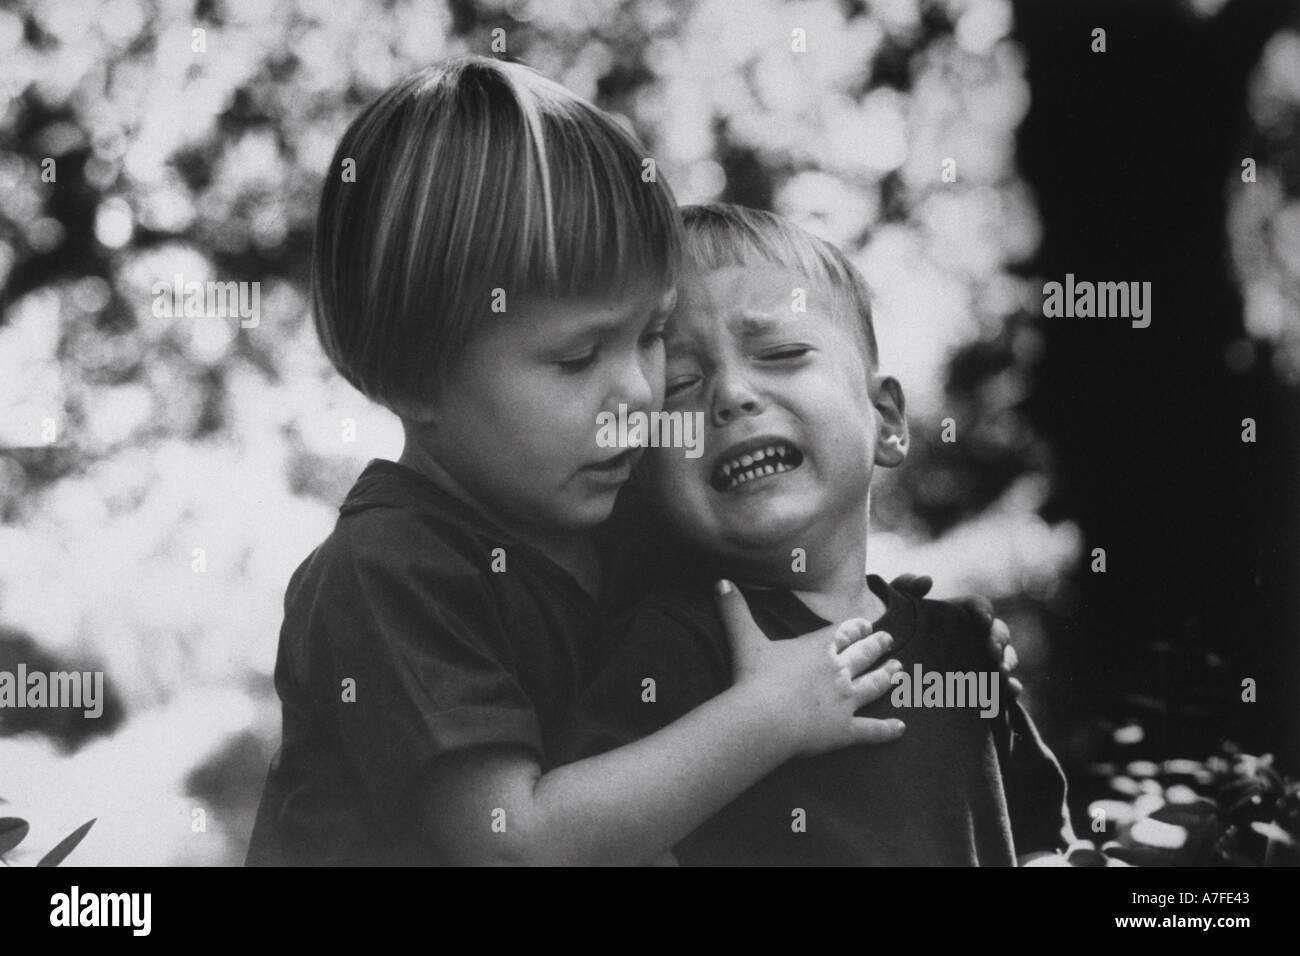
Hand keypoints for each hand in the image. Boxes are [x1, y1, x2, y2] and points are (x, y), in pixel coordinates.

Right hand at [716, 579, 904, 755]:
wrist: (763, 718)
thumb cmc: (753, 678)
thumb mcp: (743, 639)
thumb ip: (734, 609)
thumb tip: (720, 580)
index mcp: (818, 647)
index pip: (845, 632)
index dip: (857, 628)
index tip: (867, 625)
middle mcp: (838, 670)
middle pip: (864, 655)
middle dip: (878, 646)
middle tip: (890, 641)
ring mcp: (845, 701)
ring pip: (874, 686)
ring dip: (888, 677)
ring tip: (899, 671)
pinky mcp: (845, 730)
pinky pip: (872, 730)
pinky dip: (888, 730)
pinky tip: (901, 727)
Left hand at [889, 574, 1021, 697]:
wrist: (887, 663)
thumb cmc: (893, 626)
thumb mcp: (894, 604)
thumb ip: (905, 586)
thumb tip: (927, 581)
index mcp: (959, 612)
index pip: (980, 606)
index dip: (984, 611)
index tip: (981, 620)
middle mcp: (975, 635)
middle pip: (999, 632)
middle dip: (999, 640)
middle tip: (993, 651)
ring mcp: (980, 660)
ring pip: (1005, 658)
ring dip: (1007, 663)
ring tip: (1001, 673)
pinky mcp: (980, 683)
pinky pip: (1001, 685)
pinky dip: (1011, 687)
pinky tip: (1011, 692)